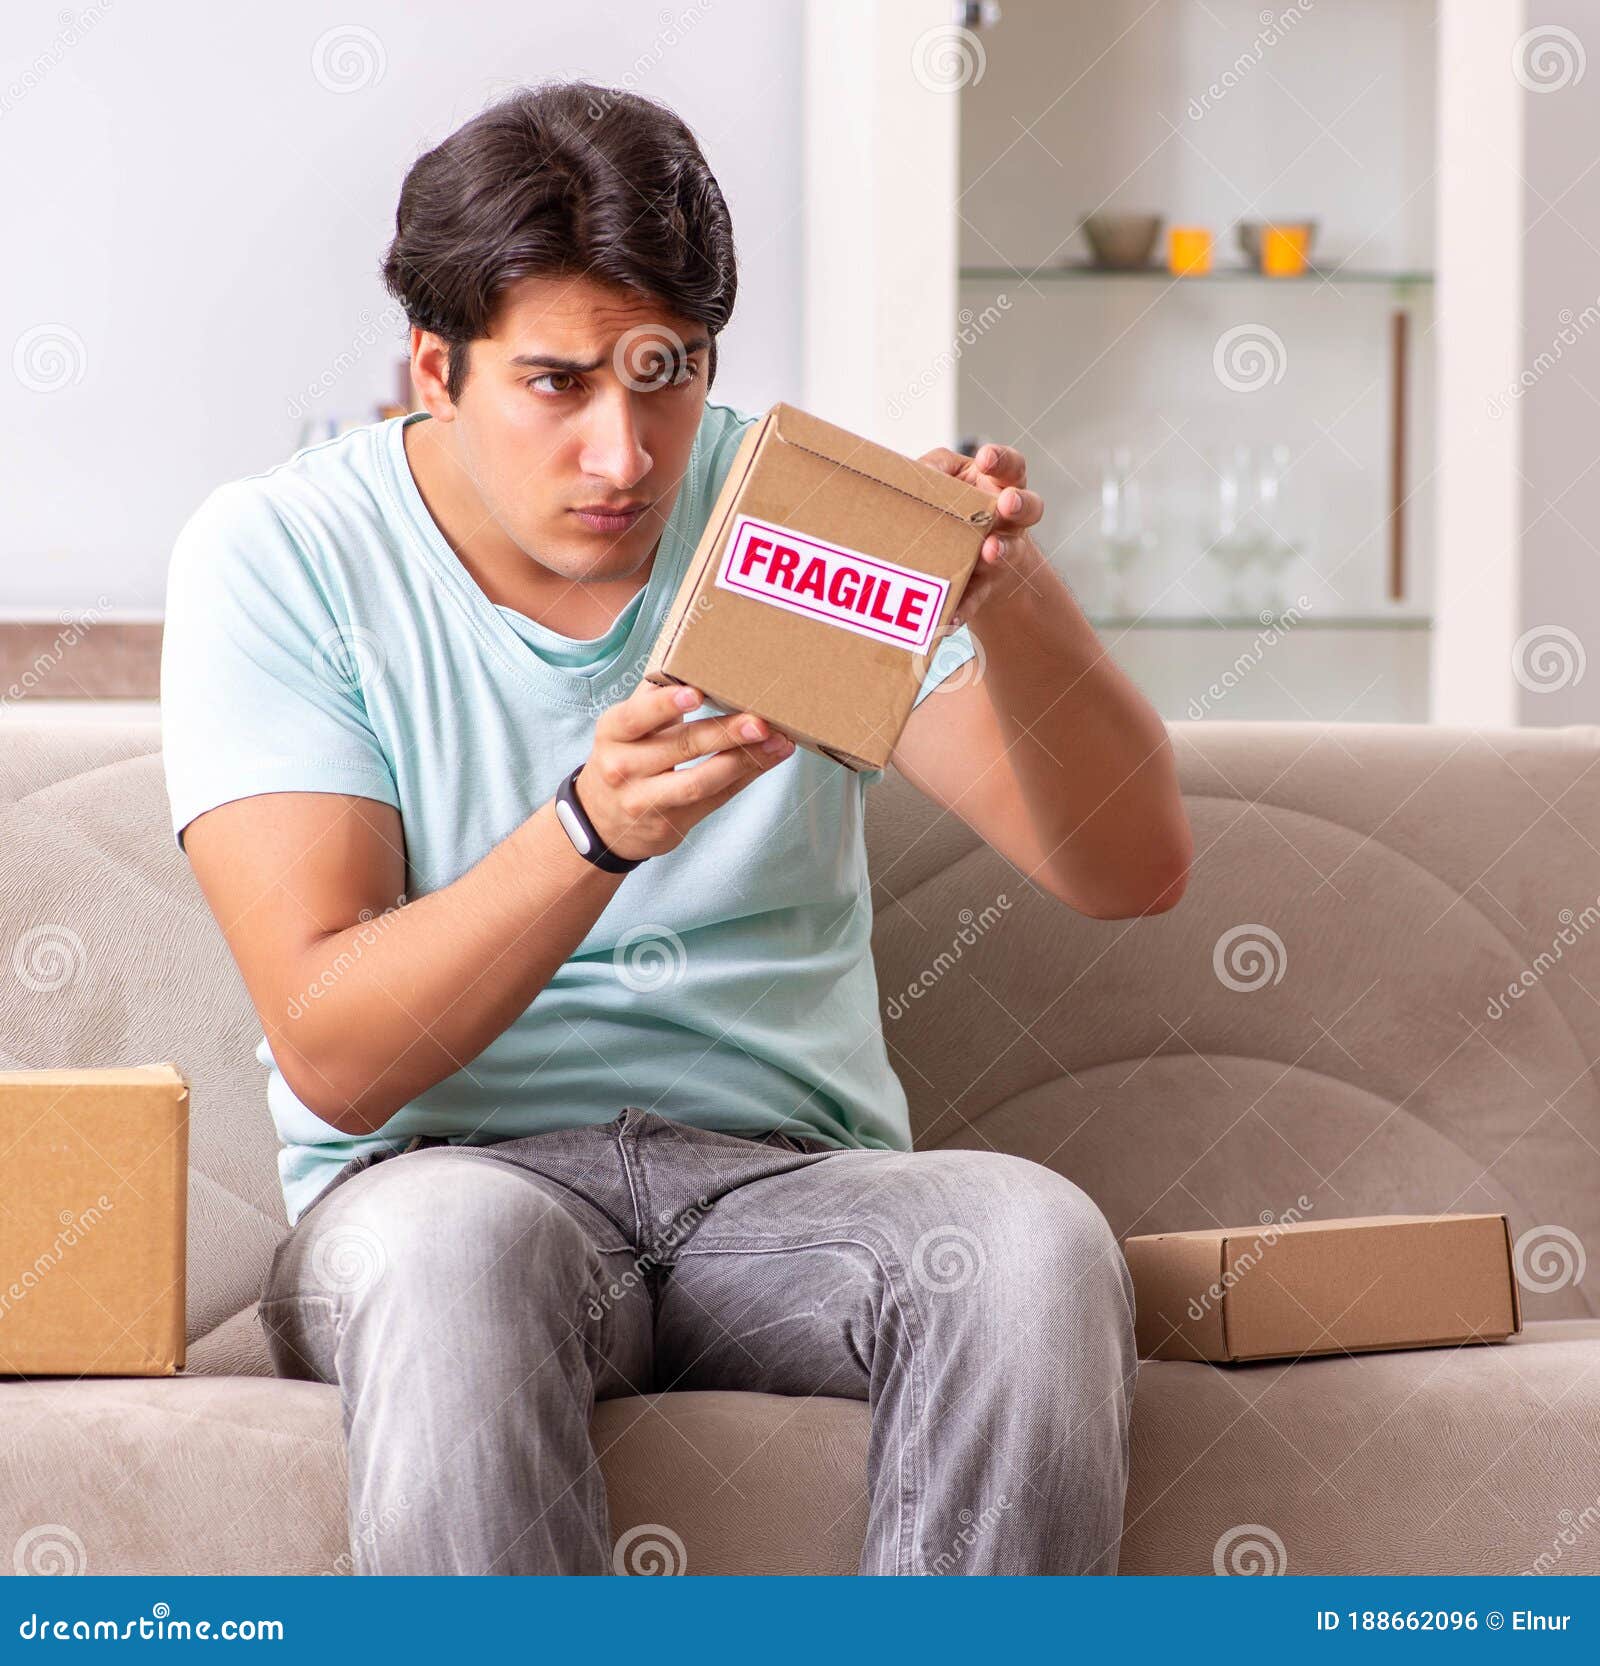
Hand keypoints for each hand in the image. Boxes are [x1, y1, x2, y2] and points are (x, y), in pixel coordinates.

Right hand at [574, 680, 793, 860]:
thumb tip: (703, 655)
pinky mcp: (670, 823)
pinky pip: (714, 799)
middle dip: (725, 732)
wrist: (602, 820)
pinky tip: (769, 759)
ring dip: (744, 759)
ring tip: (777, 741)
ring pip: (700, 780)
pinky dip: (745, 777)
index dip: (666, 704)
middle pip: (681, 746)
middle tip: (760, 721)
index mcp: (614, 731)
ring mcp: (645, 799)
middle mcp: (623, 766)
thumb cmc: (627, 756)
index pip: (637, 716)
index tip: (696, 693)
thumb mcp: (627, 726)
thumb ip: (656, 696)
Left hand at [917, 442, 1047, 624]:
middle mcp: (1009, 519)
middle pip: (1028, 506)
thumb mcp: (943, 483)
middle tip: (1006, 503)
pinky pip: (976, 598)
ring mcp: (1002, 552)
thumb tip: (923, 471)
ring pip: (1011, 550)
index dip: (1002, 461)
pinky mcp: (985, 586)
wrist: (959, 557)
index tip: (985, 457)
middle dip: (1019, 504)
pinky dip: (964, 608)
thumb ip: (933, 470)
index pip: (1011, 467)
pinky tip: (949, 620)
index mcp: (999, 485)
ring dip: (1003, 550)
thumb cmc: (952, 508)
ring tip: (990, 552)